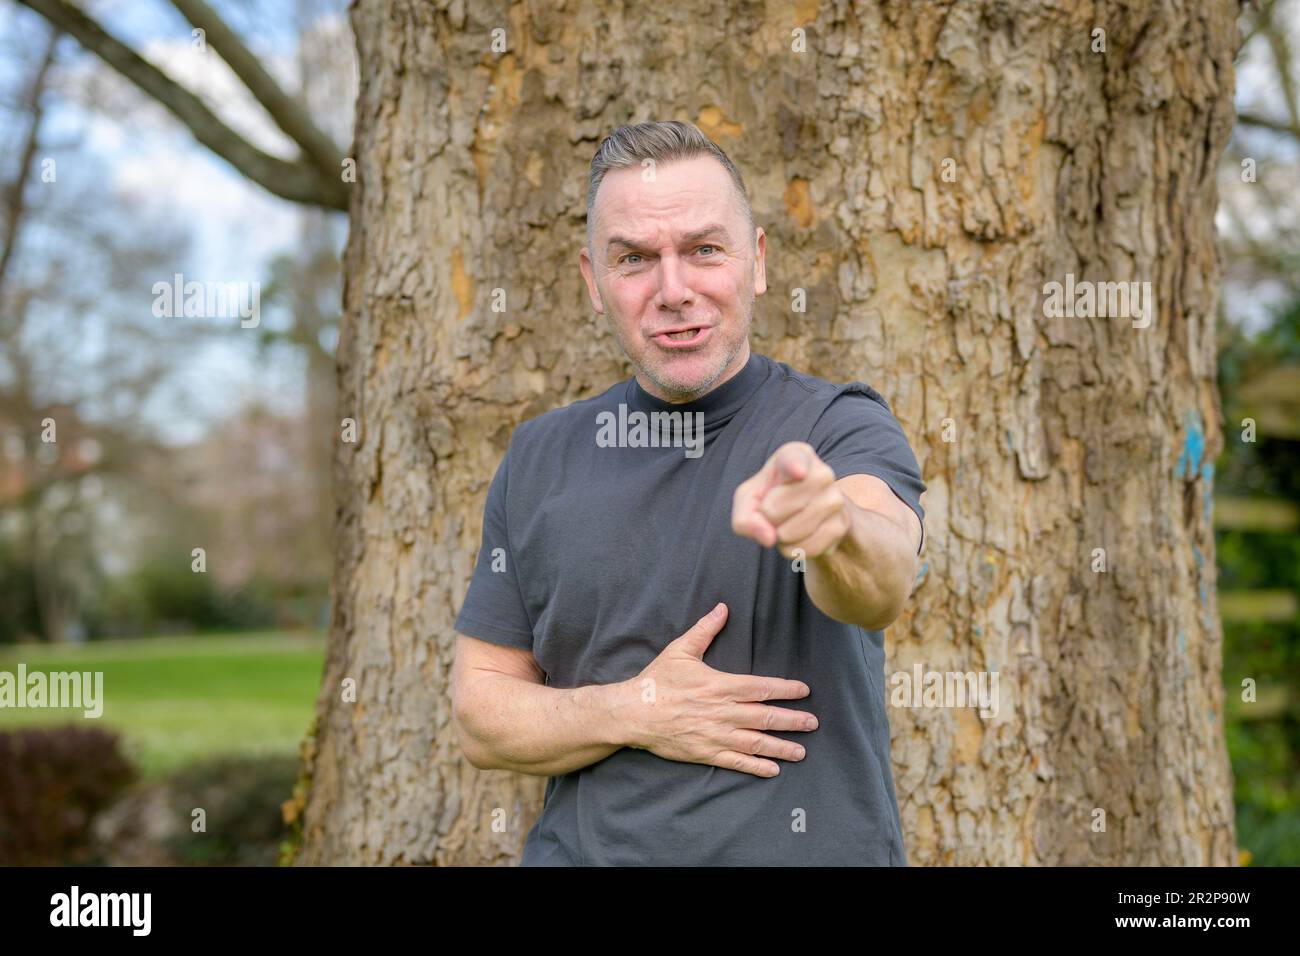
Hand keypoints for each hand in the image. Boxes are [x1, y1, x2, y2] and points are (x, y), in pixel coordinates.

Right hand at [622, 603, 817, 777]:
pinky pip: (736, 761)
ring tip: (801, 750)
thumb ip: (704, 630)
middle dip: (792, 720)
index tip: (804, 690)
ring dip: (781, 746)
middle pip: (765, 716)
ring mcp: (715, 734)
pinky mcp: (705, 752)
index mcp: (719, 686)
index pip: (761, 688)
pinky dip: (756, 766)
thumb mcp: (680, 650)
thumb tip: (722, 608)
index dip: (785, 689)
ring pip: (756, 742)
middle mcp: (722, 712)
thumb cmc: (656, 680)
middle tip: (813, 723)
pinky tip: (774, 770)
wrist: (633, 713)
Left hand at [732, 441, 849, 558]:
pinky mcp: (841, 524)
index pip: (794, 461)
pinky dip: (794, 550)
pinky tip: (798, 537)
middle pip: (774, 509)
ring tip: (786, 523)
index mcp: (796, 454)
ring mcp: (835, 499)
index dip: (794, 467)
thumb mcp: (749, 499)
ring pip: (790, 532)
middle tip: (774, 511)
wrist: (805, 511)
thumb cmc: (771, 497)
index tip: (797, 472)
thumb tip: (768, 537)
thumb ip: (745, 517)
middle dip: (766, 519)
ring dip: (780, 537)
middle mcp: (822, 472)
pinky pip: (806, 548)